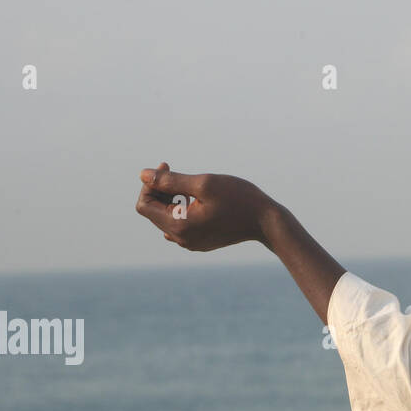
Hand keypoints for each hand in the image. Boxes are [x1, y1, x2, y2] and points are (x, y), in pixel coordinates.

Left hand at [134, 162, 273, 251]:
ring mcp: (191, 243)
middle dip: (160, 189)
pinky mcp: (201, 242)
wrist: (267, 222)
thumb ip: (171, 180)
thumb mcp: (204, 184)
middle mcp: (181, 239)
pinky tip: (197, 200)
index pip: (145, 205)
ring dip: (171, 198)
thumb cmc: (239, 199)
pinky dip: (181, 209)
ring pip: (167, 217)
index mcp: (179, 225)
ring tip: (191, 186)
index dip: (150, 184)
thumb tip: (142, 175)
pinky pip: (180, 225)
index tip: (167, 166)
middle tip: (176, 169)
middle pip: (154, 212)